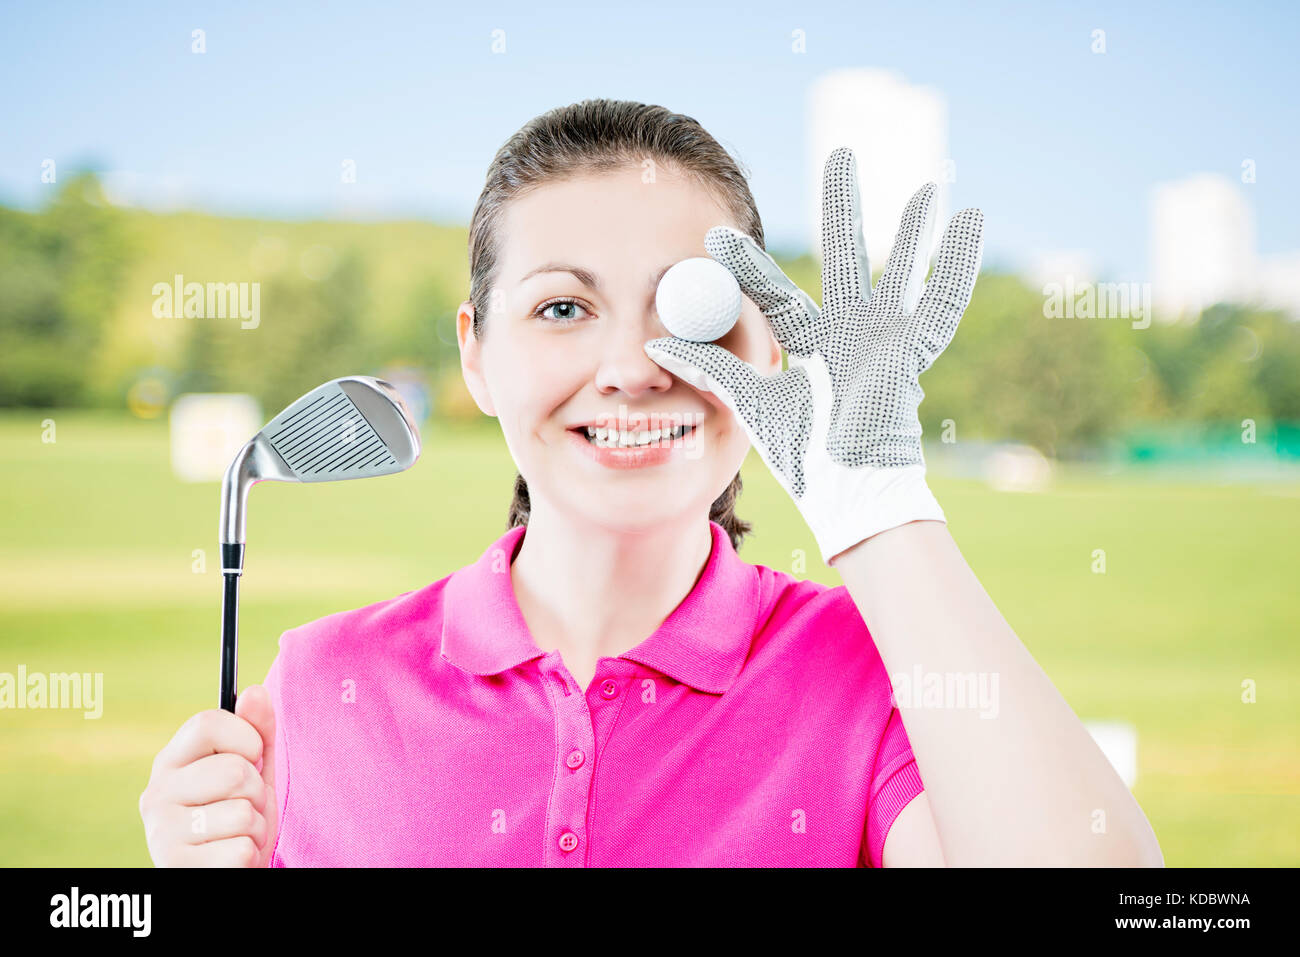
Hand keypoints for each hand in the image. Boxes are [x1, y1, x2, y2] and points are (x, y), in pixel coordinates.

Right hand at [138, 685, 277, 866]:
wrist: (228, 868)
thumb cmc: (239, 813)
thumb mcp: (254, 769)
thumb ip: (257, 730)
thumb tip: (253, 690)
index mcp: (171, 760)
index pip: (207, 723)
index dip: (246, 737)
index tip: (253, 756)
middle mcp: (156, 793)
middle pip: (234, 771)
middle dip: (257, 792)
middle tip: (246, 806)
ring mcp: (161, 833)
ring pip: (242, 814)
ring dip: (256, 828)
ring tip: (238, 834)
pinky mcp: (175, 867)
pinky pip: (241, 851)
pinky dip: (249, 856)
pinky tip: (231, 859)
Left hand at [644, 147, 983, 563]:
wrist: (851, 495)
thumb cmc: (803, 457)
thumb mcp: (754, 408)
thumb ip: (714, 371)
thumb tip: (655, 343)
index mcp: (805, 343)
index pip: (773, 293)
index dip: (747, 265)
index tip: (716, 234)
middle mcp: (846, 333)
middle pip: (844, 258)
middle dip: (843, 207)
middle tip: (843, 152)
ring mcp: (883, 342)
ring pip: (899, 274)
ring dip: (913, 232)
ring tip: (927, 186)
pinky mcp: (913, 356)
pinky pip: (942, 306)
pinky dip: (959, 268)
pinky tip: (972, 225)